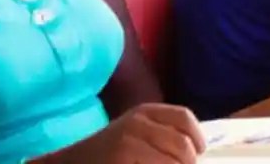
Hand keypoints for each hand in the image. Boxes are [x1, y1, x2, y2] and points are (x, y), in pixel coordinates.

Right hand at [54, 103, 204, 163]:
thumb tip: (198, 150)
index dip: (197, 137)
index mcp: (145, 111)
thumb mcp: (136, 134)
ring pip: (173, 161)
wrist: (70, 163)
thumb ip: (162, 135)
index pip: (183, 118)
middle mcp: (138, 121)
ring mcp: (129, 140)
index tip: (200, 152)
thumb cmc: (108, 154)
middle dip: (188, 163)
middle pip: (182, 144)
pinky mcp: (123, 156)